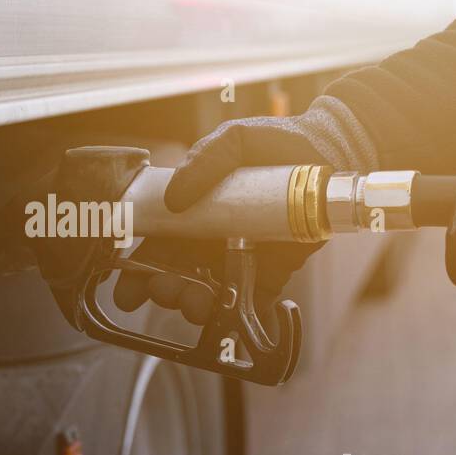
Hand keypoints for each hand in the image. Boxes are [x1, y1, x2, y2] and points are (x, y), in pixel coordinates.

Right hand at [114, 96, 378, 319]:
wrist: (329, 153)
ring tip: (194, 302)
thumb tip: (174, 197)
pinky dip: (236, 313)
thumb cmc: (277, 142)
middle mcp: (209, 239)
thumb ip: (203, 160)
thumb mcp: (233, 141)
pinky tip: (226, 314)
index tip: (126, 288)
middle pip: (174, 276)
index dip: (135, 272)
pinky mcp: (271, 271)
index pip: (154, 247)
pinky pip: (250, 299)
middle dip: (162, 291)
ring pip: (206, 293)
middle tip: (165, 291)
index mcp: (191, 211)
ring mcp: (239, 258)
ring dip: (192, 305)